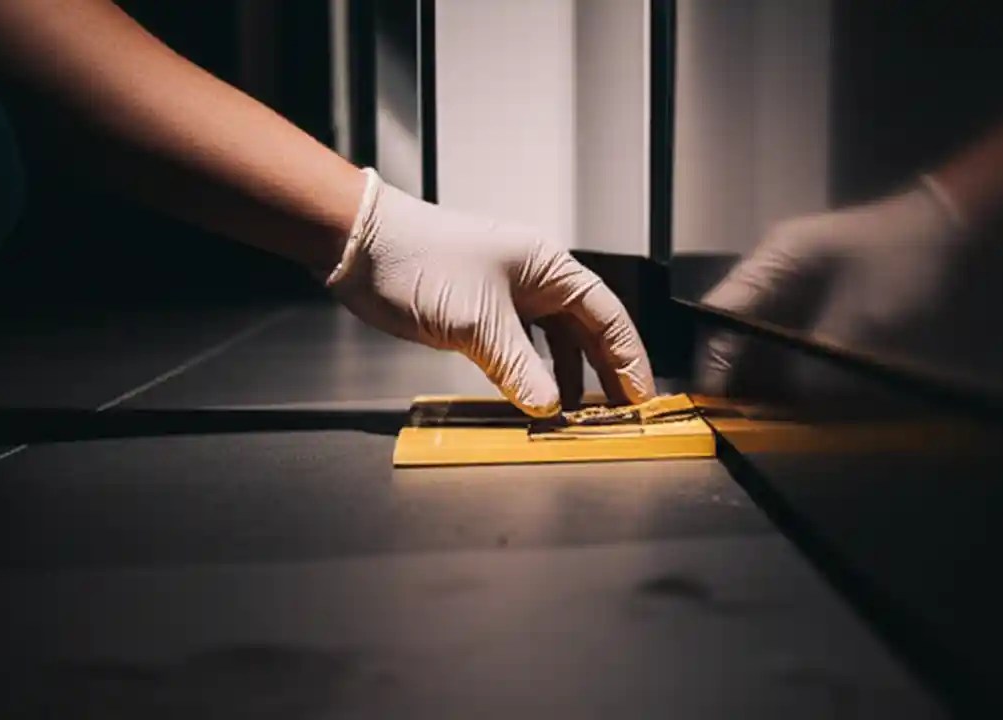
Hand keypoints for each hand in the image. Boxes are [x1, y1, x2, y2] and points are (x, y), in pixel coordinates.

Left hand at [327, 169, 655, 416]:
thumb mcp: (477, 323)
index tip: (642, 394)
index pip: (606, 315)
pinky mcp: (478, 315)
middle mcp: (533, 280)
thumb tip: (549, 409)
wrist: (360, 249)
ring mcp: (505, 297)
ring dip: (566, 377)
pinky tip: (532, 398)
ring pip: (552, 342)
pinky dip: (529, 375)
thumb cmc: (419, 262)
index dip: (629, 356)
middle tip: (620, 412)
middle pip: (585, 330)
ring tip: (578, 414)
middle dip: (604, 371)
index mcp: (547, 267)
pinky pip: (518, 350)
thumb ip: (518, 368)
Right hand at [696, 176, 965, 398]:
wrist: (944, 228)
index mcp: (776, 259)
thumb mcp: (871, 315)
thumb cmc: (906, 261)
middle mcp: (773, 271)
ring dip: (755, 371)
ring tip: (759, 410)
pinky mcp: (810, 301)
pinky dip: (780, 367)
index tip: (714, 396)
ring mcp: (790, 285)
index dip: (713, 356)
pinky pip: (780, 339)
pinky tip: (787, 395)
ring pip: (753, 336)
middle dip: (731, 369)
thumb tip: (794, 399)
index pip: (721, 310)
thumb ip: (826, 356)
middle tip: (736, 411)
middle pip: (730, 326)